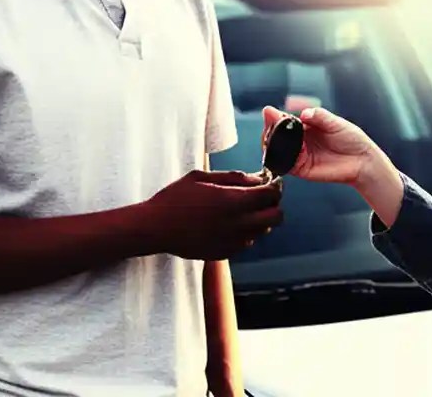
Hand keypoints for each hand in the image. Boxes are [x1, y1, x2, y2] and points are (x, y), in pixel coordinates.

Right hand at [141, 170, 282, 259]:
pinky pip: (247, 242)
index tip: (270, 182)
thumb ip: (233, 177)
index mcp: (232, 201)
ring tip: (241, 209)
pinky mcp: (225, 253)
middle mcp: (237, 224)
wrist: (155, 228)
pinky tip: (228, 223)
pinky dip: (245, 232)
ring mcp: (232, 241)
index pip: (271, 195)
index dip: (275, 186)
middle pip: (276, 217)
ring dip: (260, 219)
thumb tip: (257, 178)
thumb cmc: (175, 199)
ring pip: (263, 231)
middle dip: (273, 205)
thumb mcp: (202, 177)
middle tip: (261, 197)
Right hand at [261, 106, 385, 185]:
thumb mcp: (335, 123)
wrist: (362, 160)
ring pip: (277, 150)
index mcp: (306, 126)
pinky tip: (279, 151)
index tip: (269, 112)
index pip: (286, 120)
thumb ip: (320, 117)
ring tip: (270, 136)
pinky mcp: (301, 169)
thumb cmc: (351, 139)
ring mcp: (299, 155)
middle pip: (277, 134)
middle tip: (270, 122)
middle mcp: (300, 140)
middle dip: (271, 128)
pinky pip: (286, 165)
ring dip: (271, 143)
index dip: (276, 116)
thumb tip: (303, 113)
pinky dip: (280, 159)